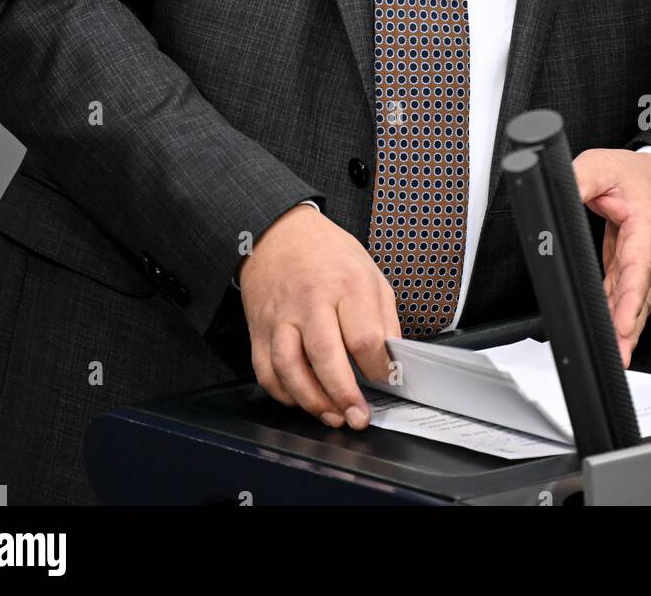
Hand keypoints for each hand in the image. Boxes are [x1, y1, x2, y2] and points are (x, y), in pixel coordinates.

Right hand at [238, 203, 401, 429]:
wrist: (278, 233)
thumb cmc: (328, 254)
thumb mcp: (369, 272)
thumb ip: (383, 317)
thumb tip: (391, 360)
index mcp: (346, 284)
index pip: (365, 336)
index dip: (378, 367)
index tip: (384, 377)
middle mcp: (311, 300)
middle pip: (326, 355)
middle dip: (344, 394)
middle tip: (358, 417)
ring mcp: (281, 316)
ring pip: (290, 367)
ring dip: (312, 400)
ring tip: (333, 416)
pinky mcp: (258, 329)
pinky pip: (265, 370)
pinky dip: (283, 393)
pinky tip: (301, 400)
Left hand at [573, 149, 650, 368]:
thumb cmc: (636, 178)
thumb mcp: (602, 166)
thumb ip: (580, 179)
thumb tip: (555, 195)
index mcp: (646, 225)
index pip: (640, 265)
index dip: (632, 295)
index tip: (624, 321)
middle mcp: (649, 252)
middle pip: (641, 295)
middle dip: (630, 326)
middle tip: (618, 353)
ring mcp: (642, 267)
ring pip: (635, 303)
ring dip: (625, 331)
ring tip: (614, 354)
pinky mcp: (629, 273)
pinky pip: (625, 300)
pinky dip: (618, 320)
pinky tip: (608, 336)